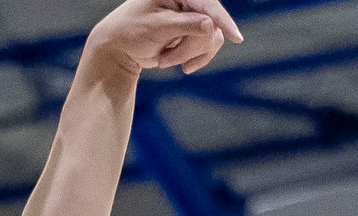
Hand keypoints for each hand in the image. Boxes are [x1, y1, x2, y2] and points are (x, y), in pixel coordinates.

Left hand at [86, 0, 243, 77]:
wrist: (122, 47)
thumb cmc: (133, 31)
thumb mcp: (156, 27)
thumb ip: (184, 25)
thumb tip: (211, 25)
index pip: (207, 4)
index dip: (221, 20)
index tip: (235, 37)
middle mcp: (190, 1)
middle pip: (211, 25)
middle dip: (189, 48)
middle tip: (163, 61)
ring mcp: (195, 16)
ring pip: (213, 38)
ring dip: (188, 55)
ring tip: (164, 61)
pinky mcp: (197, 32)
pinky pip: (210, 46)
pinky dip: (196, 59)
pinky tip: (182, 67)